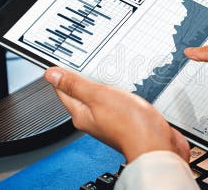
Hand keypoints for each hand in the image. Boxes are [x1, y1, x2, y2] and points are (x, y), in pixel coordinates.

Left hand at [44, 67, 189, 161]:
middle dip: (82, 79)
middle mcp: (94, 120)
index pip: (63, 91)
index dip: (61, 75)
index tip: (61, 63)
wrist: (156, 145)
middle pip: (81, 95)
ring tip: (103, 72)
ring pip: (101, 99)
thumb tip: (51, 76)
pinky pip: (118, 104)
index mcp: (82, 114)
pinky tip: (124, 88)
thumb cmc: (130, 124)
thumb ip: (76, 85)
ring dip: (102, 86)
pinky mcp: (127, 122)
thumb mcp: (99, 96)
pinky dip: (118, 94)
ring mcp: (111, 121)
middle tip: (82, 64)